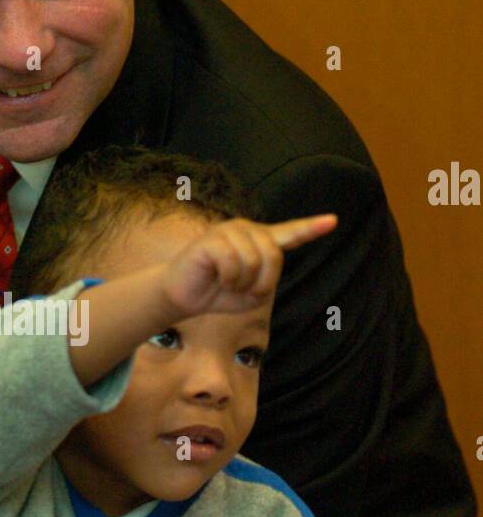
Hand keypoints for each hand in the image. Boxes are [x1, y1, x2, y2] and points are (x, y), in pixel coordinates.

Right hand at [159, 214, 336, 320]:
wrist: (184, 295)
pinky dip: (227, 278)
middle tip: (243, 290)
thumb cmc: (219, 293)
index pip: (290, 234)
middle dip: (262, 282)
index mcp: (261, 242)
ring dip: (241, 283)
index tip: (332, 221)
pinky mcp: (211, 239)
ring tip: (227, 283)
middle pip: (274, 255)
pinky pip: (232, 261)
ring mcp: (228, 231)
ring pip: (254, 260)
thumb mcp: (251, 296)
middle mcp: (247, 230)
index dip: (311, 228)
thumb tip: (262, 264)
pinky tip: (216, 277)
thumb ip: (266, 283)